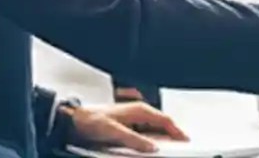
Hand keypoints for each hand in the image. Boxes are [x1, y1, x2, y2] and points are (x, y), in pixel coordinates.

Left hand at [67, 101, 187, 153]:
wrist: (74, 121)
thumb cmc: (90, 120)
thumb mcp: (114, 132)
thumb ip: (134, 139)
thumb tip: (151, 146)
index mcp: (139, 110)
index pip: (165, 120)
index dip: (177, 130)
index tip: (185, 141)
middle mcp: (137, 113)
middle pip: (161, 126)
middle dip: (171, 136)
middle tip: (178, 147)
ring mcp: (132, 121)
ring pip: (152, 131)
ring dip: (159, 140)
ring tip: (163, 150)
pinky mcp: (126, 128)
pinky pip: (143, 136)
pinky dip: (148, 143)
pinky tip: (146, 150)